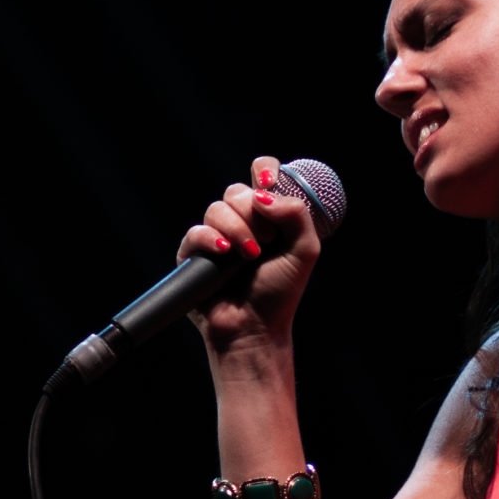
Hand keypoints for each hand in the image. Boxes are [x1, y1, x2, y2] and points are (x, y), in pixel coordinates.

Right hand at [176, 155, 321, 355]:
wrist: (255, 327)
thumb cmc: (280, 292)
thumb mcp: (305, 249)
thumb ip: (296, 213)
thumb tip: (263, 193)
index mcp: (269, 216)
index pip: (262, 174)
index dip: (264, 170)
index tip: (268, 184)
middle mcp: (242, 222)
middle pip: (237, 190)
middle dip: (252, 213)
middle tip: (267, 242)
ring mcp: (216, 236)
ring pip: (216, 208)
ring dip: (237, 230)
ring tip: (249, 256)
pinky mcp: (193, 253)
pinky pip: (196, 231)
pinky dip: (211, 240)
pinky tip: (224, 254)